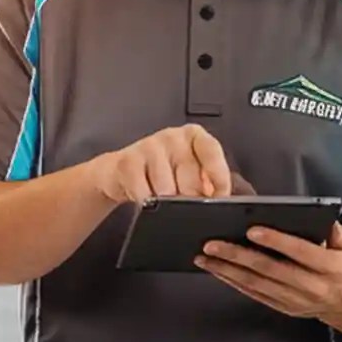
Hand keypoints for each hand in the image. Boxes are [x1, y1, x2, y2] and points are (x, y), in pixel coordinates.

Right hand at [92, 124, 231, 203]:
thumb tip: (220, 200)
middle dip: (190, 200)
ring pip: (167, 190)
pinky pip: (145, 194)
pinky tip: (146, 200)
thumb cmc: (162, 174)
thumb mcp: (188, 173)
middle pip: (190, 179)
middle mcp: (173, 136)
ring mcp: (149, 146)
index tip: (220, 198)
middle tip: (184, 205)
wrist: (121, 174)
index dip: (219, 177)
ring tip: (162, 201)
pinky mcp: (129, 162)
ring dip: (166, 205)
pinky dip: (147, 204)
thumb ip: (206, 182)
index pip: (212, 151)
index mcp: (193, 136)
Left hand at [196, 222, 341, 318]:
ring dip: (227, 270)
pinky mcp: (284, 308)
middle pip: (270, 269)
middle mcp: (312, 286)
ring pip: (256, 284)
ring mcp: (296, 300)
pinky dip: (233, 282)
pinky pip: (254, 295)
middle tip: (213, 243)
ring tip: (205, 256)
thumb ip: (336, 230)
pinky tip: (218, 271)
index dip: (276, 241)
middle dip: (238, 256)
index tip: (252, 230)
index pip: (300, 252)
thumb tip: (322, 217)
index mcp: (331, 267)